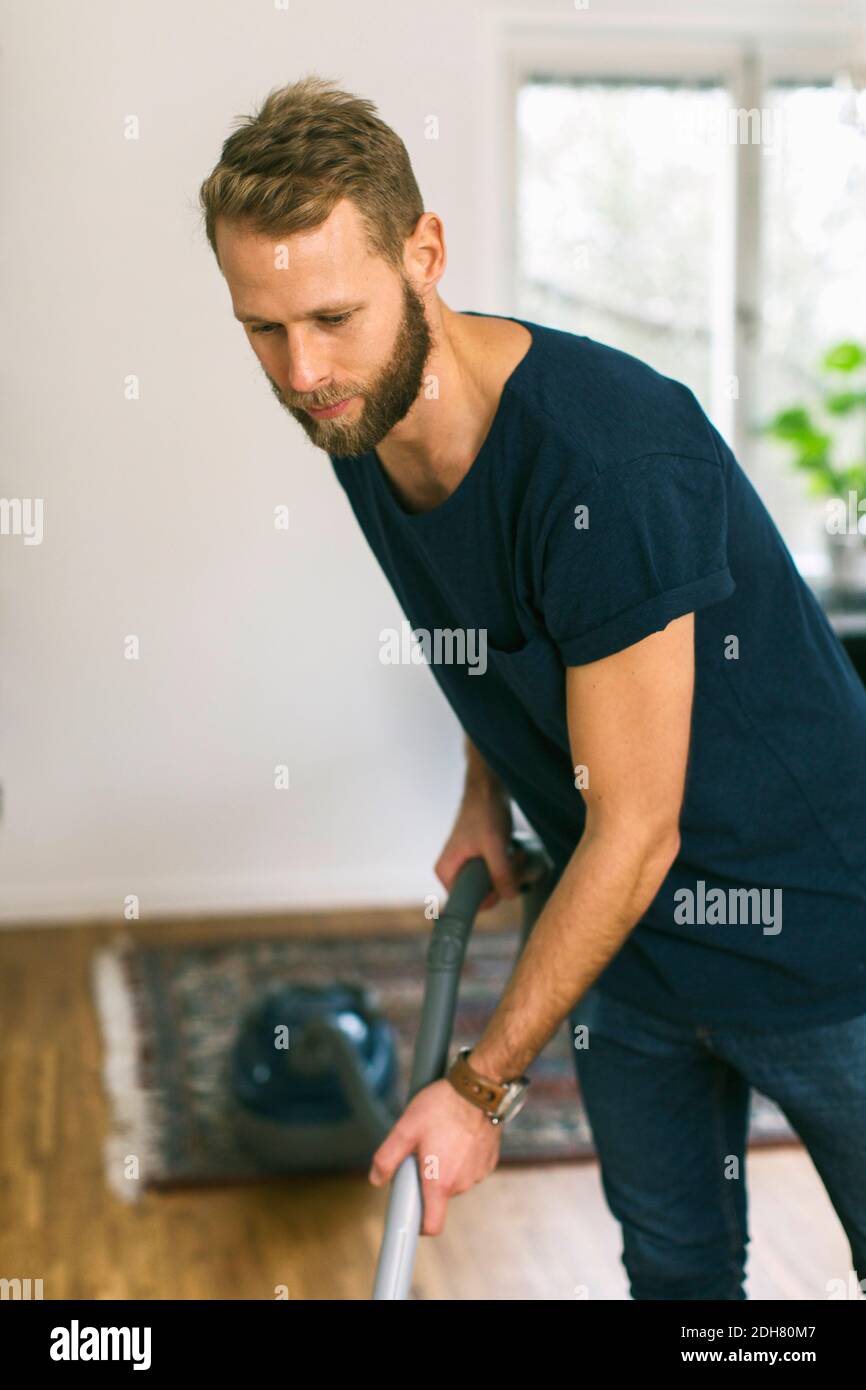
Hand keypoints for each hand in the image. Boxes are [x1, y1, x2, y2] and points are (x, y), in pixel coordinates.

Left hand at [368, 1078, 501, 1235]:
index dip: (419, 1225)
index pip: (432, 1226)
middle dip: (428, 1180)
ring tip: (441, 1138)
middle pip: (439, 1197)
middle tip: (422, 1153)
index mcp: (440, 1182)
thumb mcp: (406, 1128)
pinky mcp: (489, 1161)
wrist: (479, 1090)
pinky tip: (457, 1136)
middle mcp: (462, 1184)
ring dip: (445, 1168)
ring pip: (454, 1181)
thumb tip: (376, 1178)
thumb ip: (387, 1158)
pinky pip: (470, 1169)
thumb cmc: (443, 1106)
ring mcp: (478, 1174)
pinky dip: (462, 1159)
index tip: (410, 1211)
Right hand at [436, 783, 527, 911]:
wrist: (488, 789)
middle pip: (482, 895)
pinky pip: (496, 875)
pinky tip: (514, 852)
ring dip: (509, 874)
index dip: (490, 897)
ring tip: (515, 853)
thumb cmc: (484, 813)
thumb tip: (509, 896)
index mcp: (445, 872)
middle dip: (503, 882)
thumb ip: (501, 873)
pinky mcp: (478, 861)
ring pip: (492, 885)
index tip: (505, 881)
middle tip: (514, 862)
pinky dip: (508, 867)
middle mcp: (452, 872)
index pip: (468, 903)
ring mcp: (466, 866)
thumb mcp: (494, 845)